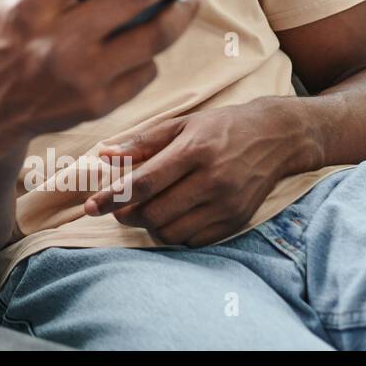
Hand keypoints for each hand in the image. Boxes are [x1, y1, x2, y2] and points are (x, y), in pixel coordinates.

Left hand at [83, 96, 302, 245]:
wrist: (275, 137)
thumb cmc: (220, 127)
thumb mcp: (180, 124)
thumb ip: (140, 143)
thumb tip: (103, 156)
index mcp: (193, 151)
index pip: (143, 183)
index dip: (112, 198)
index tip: (90, 206)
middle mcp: (212, 180)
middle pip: (154, 214)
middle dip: (127, 215)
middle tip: (120, 207)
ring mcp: (227, 204)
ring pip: (171, 232)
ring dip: (149, 226)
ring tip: (147, 209)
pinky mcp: (237, 221)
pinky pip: (193, 240)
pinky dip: (174, 233)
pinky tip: (173, 216)